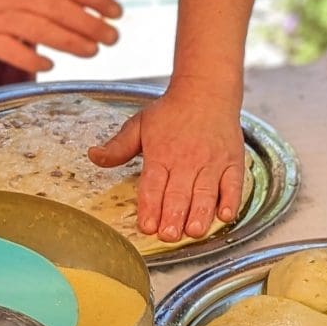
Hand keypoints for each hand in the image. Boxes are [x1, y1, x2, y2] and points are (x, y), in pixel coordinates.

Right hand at [0, 0, 120, 72]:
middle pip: (62, 11)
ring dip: (72, 43)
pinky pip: (13, 51)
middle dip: (92, 26)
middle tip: (112, 37)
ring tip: (93, 51)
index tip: (117, 13)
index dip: (98, 0)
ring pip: (43, 31)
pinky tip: (50, 64)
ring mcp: (1, 16)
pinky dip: (32, 59)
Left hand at [88, 86, 245, 241]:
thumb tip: (93, 156)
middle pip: (178, 192)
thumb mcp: (140, 124)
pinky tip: (225, 215)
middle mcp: (186, 159)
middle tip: (168, 235)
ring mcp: (212, 161)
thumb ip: (118, 147)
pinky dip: (230, 200)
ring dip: (199, 213)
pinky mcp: (233, 161)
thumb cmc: (172, 111)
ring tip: (193, 231)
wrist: (206, 90)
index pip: (153, 184)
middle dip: (173, 216)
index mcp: (161, 153)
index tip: (147, 226)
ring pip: (205, 192)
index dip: (150, 206)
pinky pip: (233, 184)